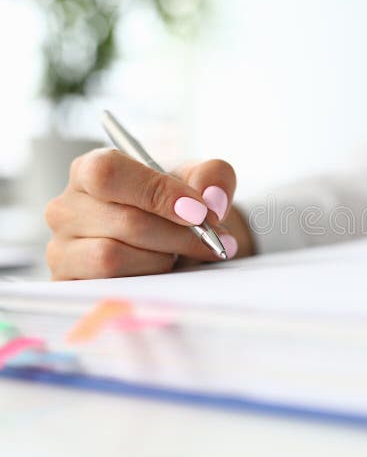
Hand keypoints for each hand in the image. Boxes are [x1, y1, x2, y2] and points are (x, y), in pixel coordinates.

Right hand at [46, 148, 253, 279]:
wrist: (175, 244)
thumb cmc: (177, 206)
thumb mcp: (199, 182)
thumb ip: (214, 175)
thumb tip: (212, 199)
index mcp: (92, 170)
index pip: (109, 173)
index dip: (157, 192)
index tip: (198, 210)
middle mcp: (67, 207)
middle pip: (124, 221)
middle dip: (178, 234)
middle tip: (211, 240)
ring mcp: (62, 248)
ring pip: (113, 257)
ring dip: (161, 258)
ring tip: (178, 253)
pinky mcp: (68, 283)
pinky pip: (108, 286)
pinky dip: (145, 279)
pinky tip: (160, 272)